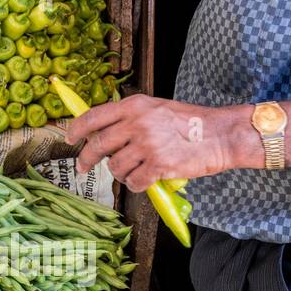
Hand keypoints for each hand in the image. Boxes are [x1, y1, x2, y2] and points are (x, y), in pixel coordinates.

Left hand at [64, 95, 251, 191]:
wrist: (221, 135)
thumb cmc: (189, 123)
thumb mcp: (155, 108)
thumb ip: (130, 117)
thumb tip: (103, 133)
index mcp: (134, 106)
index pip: (93, 117)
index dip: (76, 129)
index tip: (69, 139)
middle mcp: (137, 123)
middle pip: (97, 145)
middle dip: (86, 159)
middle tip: (83, 166)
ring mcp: (147, 145)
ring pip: (115, 166)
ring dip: (120, 174)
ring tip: (133, 171)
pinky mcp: (159, 165)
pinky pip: (134, 182)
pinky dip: (137, 185)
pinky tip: (145, 180)